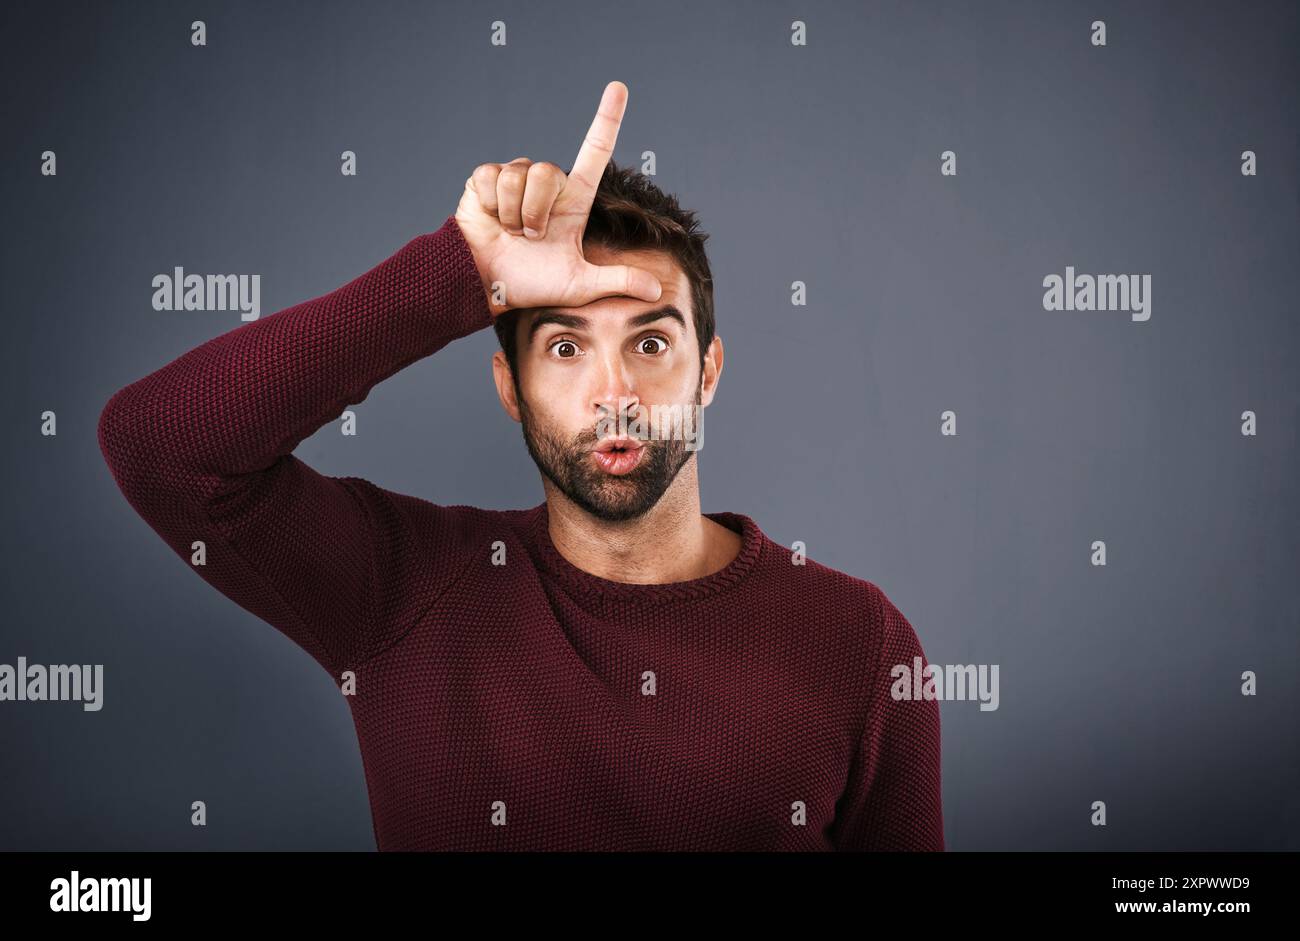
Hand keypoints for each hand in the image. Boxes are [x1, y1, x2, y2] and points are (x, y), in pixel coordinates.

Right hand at [454, 81, 663, 316]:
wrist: (487, 286)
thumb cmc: (532, 284)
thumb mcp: (579, 286)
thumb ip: (617, 282)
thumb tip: (658, 292)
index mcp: (572, 200)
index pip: (594, 152)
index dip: (607, 119)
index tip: (619, 87)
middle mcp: (546, 184)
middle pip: (548, 172)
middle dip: (537, 211)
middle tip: (531, 238)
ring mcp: (514, 179)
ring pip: (519, 175)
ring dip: (513, 213)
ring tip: (510, 233)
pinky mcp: (484, 179)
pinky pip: (490, 178)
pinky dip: (490, 206)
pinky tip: (490, 221)